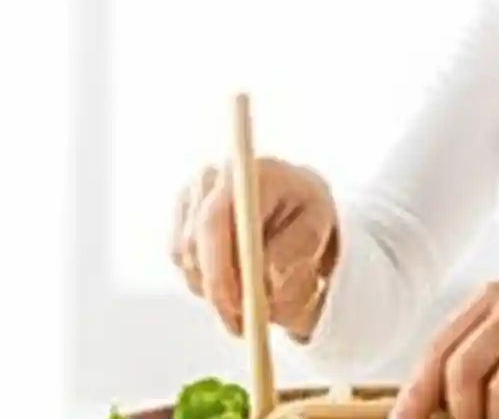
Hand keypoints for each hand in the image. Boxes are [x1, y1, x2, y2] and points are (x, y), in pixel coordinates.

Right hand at [170, 156, 338, 337]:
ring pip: (187, 261)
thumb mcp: (318, 227)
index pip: (214, 220)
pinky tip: (235, 279)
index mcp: (249, 172)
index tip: (235, 306)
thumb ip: (295, 250)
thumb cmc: (307, 212)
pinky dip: (206, 281)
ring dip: (214, 289)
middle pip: (192, 244)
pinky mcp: (180, 218)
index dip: (218, 268)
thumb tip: (266, 275)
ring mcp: (190, 197)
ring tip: (251, 300)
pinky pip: (183, 264)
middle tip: (242, 326)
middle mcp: (212, 178)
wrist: (293, 198)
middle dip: (216, 292)